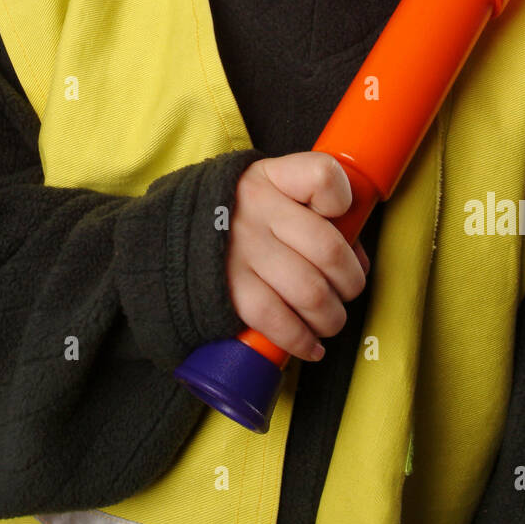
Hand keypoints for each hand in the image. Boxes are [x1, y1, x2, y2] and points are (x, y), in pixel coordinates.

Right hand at [226, 153, 368, 361]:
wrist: (167, 234)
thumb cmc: (237, 215)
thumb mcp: (269, 191)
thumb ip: (314, 213)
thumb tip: (357, 261)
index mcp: (271, 177)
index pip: (322, 176)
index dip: (344, 200)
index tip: (342, 214)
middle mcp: (257, 210)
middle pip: (329, 250)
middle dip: (350, 281)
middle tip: (346, 290)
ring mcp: (242, 251)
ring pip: (310, 292)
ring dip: (331, 317)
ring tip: (329, 321)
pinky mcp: (229, 289)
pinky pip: (277, 320)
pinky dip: (302, 340)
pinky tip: (311, 346)